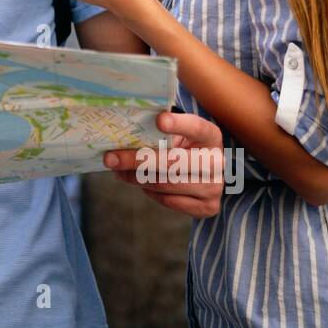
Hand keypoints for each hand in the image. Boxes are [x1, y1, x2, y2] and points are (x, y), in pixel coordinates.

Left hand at [103, 110, 223, 217]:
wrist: (207, 174)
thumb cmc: (185, 148)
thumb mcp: (178, 135)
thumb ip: (159, 131)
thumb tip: (121, 131)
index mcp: (210, 136)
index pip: (196, 128)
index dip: (178, 124)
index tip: (159, 120)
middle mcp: (217, 162)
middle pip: (172, 162)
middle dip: (136, 160)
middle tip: (110, 159)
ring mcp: (214, 187)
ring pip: (165, 184)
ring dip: (135, 178)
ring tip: (118, 170)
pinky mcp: (207, 207)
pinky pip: (168, 200)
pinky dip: (148, 191)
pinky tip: (139, 182)